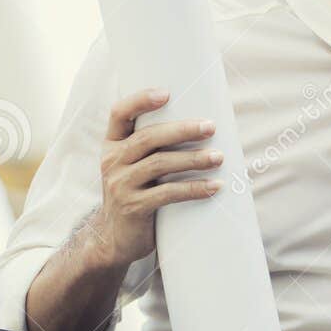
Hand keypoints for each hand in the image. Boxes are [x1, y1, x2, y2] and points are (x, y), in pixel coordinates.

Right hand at [94, 90, 222, 267]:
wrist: (116, 237)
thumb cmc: (138, 191)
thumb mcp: (136, 165)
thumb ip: (156, 146)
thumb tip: (206, 124)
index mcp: (113, 144)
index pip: (119, 114)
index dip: (140, 100)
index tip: (167, 93)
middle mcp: (112, 161)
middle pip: (148, 138)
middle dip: (182, 130)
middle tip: (211, 127)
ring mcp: (120, 185)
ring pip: (159, 164)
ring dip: (193, 159)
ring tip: (219, 157)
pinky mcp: (132, 207)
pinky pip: (167, 194)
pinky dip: (193, 189)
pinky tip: (215, 186)